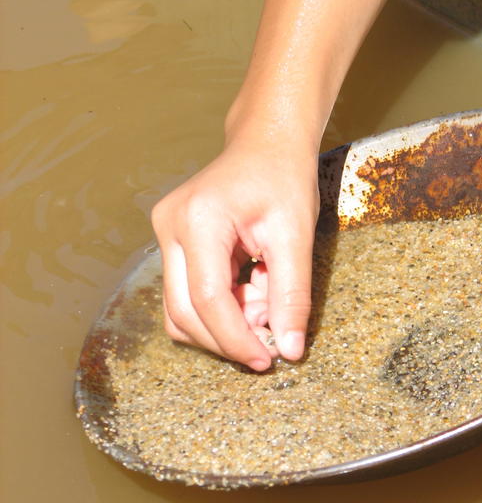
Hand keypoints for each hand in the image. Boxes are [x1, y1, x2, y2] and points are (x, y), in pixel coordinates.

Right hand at [151, 130, 318, 370]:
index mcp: (198, 220)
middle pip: (183, 311)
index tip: (267, 360)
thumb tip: (288, 350)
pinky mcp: (172, 241)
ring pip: (180, 307)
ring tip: (265, 303)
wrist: (267, 142)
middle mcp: (169, 226)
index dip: (235, 339)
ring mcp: (164, 234)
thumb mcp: (296, 236)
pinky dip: (220, 305)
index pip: (206, 299)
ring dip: (223, 323)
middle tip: (269, 340)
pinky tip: (252, 288)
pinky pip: (187, 291)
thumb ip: (292, 295)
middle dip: (226, 337)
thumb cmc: (284, 177)